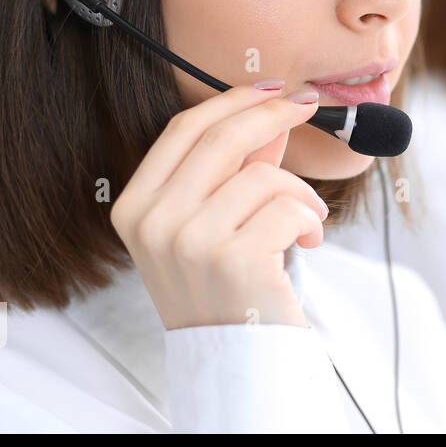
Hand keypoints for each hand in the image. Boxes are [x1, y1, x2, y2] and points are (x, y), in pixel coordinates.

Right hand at [109, 82, 331, 329]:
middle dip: (275, 113)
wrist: (237, 359)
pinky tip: (308, 244)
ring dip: (303, 194)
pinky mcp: (234, 260)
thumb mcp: (216, 224)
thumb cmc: (229, 289)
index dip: (232, 100)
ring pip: (265, 176)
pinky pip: (290, 208)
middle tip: (310, 106)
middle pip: (222, 137)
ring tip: (309, 223)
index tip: (273, 87)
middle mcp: (153, 223)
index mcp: (135, 207)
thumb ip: (237, 168)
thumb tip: (270, 111)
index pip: (183, 129)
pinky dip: (310, 221)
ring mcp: (189, 242)